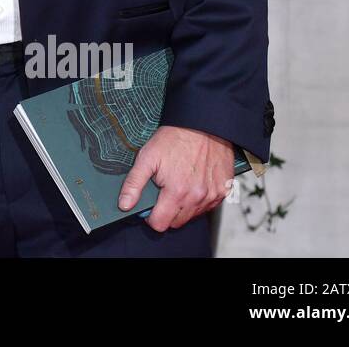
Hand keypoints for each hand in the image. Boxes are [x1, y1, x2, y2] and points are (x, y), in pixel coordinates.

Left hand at [118, 125, 234, 231]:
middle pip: (176, 222)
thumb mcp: (147, 157)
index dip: (151, 217)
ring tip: (178, 184)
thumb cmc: (174, 139)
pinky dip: (198, 201)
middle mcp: (197, 198)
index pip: (160, 224)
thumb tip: (124, 205)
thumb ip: (134, 184)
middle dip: (166, 212)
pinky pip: (207, 207)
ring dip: (183, 207)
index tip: (149, 206)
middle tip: (163, 191)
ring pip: (192, 216)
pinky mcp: (223, 191)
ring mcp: (212, 196)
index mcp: (177, 192)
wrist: (202, 124)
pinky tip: (193, 183)